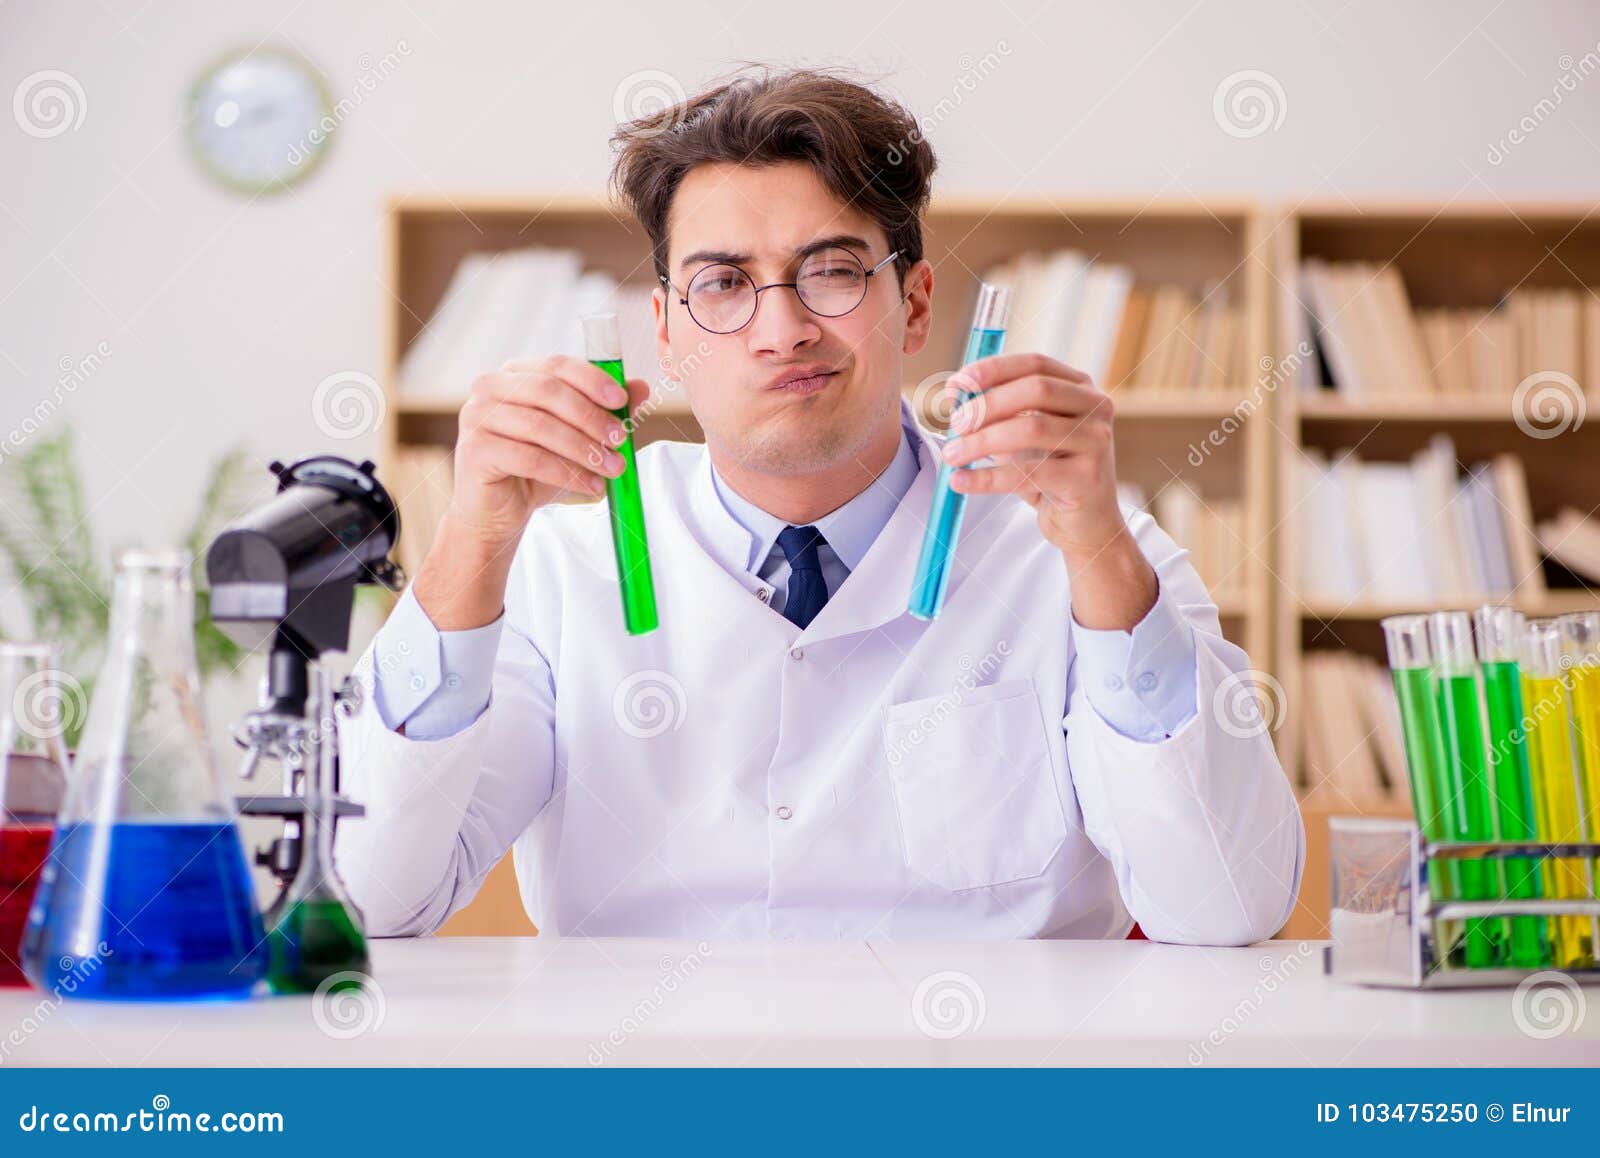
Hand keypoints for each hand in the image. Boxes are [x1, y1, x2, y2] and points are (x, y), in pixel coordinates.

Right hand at [450, 355, 649, 548]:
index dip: (592, 380)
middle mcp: (490, 388)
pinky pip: (529, 458)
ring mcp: (477, 417)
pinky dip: (566, 472)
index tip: (622, 401)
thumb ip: (604, 411)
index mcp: (514, 373)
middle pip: (548, 391)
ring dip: (584, 449)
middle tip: (621, 440)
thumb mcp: (576, 438)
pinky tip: (591, 486)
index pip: (557, 365)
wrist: (497, 513)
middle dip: (591, 417)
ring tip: (612, 468)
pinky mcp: (475, 450)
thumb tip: (641, 387)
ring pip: (541, 427)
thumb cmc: (535, 471)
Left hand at [939, 352, 1156, 630]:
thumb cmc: (1051, 474)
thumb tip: (956, 394)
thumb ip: (1000, 413)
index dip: (993, 369)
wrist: (1086, 525)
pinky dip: (988, 477)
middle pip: (1035, 390)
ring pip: (1031, 429)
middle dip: (988, 404)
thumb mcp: (1025, 437)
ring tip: (952, 455)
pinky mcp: (1086, 478)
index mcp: (1080, 388)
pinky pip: (1028, 472)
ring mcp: (1096, 441)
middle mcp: (1095, 408)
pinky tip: (961, 482)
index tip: (957, 383)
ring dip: (983, 441)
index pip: (1035, 364)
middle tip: (955, 424)